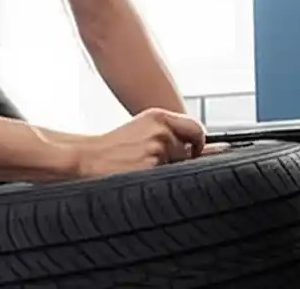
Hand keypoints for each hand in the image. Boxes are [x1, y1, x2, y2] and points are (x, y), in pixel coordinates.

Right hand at [73, 108, 206, 178]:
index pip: (196, 129)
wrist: (86, 157)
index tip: (192, 152)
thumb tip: (213, 148)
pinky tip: (138, 177)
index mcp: (159, 117)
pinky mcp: (149, 169)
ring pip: (178, 168)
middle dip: (179, 161)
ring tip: (141, 169)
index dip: (198, 144)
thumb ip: (173, 134)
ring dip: (166, 173)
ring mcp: (155, 150)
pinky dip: (157, 182)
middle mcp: (160, 131)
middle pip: (189, 152)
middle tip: (159, 164)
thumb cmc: (115, 147)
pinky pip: (165, 179)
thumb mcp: (144, 129)